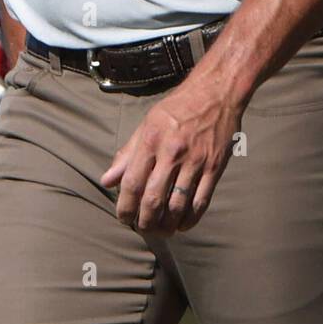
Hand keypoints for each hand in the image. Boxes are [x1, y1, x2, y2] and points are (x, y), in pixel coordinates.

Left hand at [100, 69, 242, 235]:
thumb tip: (106, 180)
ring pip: (177, 205)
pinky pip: (201, 201)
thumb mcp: (147, 124)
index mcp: (151, 140)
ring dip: (166, 225)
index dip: (125, 207)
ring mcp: (195, 161)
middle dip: (144, 222)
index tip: (123, 218)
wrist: (216, 92)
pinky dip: (190, 219)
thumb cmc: (177, 108)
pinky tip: (182, 225)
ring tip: (161, 231)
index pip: (132, 182)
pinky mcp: (214, 167)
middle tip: (142, 229)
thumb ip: (127, 154)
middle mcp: (172, 152)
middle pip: (153, 199)